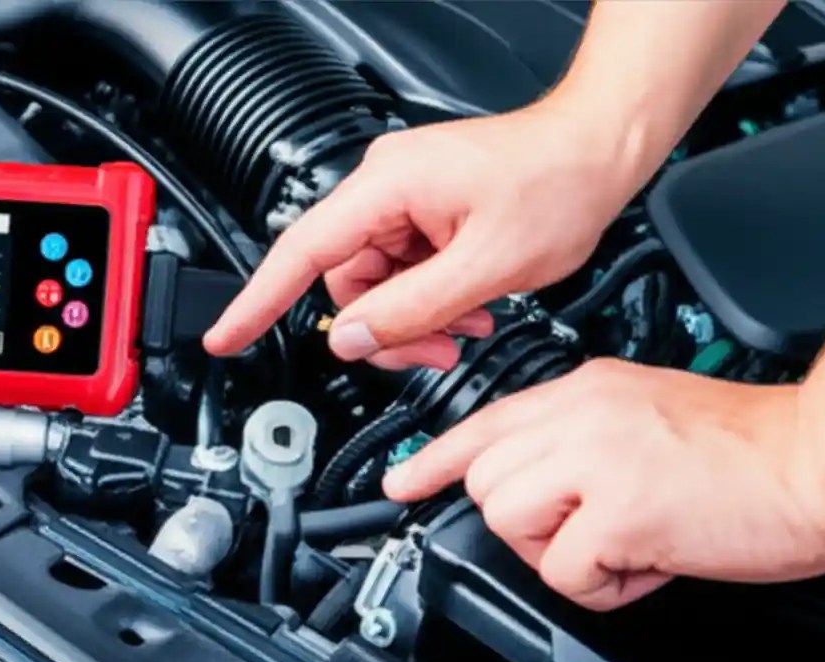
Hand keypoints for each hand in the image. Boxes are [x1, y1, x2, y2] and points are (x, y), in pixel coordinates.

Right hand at [203, 98, 640, 369]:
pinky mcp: (425, 210)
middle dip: (385, 327)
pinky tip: (469, 305)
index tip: (225, 335)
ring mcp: (405, 198)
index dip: (257, 302)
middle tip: (435, 349)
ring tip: (465, 324)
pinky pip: (405, 269)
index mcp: (387, 188)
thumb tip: (352, 339)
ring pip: (377, 284)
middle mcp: (386, 187)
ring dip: (414, 316)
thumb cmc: (557, 183)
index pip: (300, 253)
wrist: (599, 149)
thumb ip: (410, 309)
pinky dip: (431, 297)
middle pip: (347, 282)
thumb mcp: (486, 267)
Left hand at [383, 359, 824, 610]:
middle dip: (525, 519)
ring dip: (560, 549)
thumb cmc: (746, 445)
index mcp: (584, 389)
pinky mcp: (617, 510)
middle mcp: (577, 416)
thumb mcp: (643, 409)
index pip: (482, 421)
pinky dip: (604, 583)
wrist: (815, 459)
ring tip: (621, 539)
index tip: (400, 482)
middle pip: (484, 480)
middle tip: (587, 525)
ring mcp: (593, 460)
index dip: (431, 458)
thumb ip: (583, 432)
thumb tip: (545, 477)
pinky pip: (564, 570)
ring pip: (507, 519)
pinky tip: (648, 559)